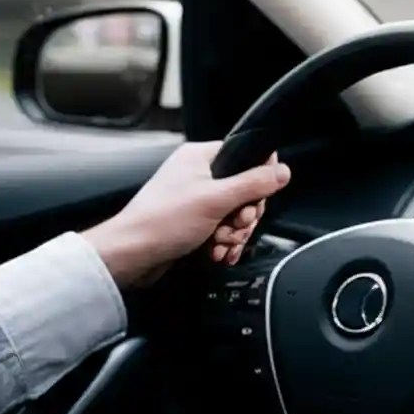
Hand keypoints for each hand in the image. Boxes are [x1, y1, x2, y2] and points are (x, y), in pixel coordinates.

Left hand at [81, 141, 291, 287]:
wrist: (130, 257)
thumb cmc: (161, 222)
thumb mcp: (217, 199)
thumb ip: (254, 183)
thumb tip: (283, 171)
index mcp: (201, 157)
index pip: (247, 157)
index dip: (259, 181)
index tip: (254, 201)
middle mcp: (198, 175)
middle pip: (246, 190)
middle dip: (245, 215)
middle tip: (236, 225)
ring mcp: (196, 199)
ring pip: (236, 213)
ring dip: (235, 233)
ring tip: (221, 243)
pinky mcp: (193, 222)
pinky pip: (222, 228)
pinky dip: (224, 243)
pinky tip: (218, 252)